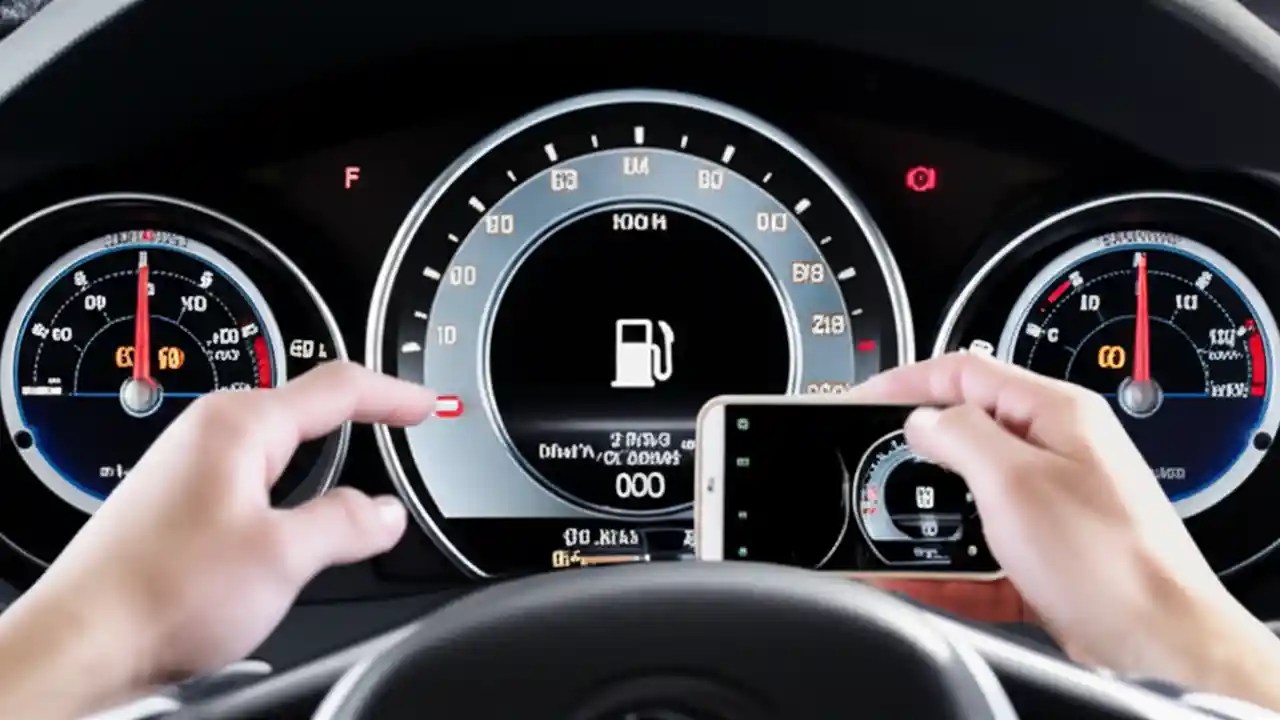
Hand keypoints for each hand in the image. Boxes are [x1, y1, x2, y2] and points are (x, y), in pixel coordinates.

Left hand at [0, 362, 436, 717]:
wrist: (83, 640)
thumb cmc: (162, 593)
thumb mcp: (283, 557)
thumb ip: (346, 525)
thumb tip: (383, 513)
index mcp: (239, 427)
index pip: (338, 388)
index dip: (393, 395)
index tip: (426, 404)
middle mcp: (210, 433)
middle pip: (306, 408)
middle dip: (360, 417)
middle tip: (402, 425)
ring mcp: (190, 465)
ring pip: (279, 447)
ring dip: (323, 458)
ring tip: (357, 474)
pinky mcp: (180, 500)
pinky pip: (254, 476)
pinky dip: (290, 487)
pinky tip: (295, 520)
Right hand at [853, 352, 1279, 709]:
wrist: (1161, 645)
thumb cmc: (1109, 560)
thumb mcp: (1015, 482)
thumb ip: (961, 437)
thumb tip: (922, 419)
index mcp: (1055, 415)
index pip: (966, 373)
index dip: (907, 382)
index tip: (863, 401)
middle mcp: (1058, 453)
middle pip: (965, 437)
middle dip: (913, 458)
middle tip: (871, 471)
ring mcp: (1053, 506)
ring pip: (969, 499)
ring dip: (928, 518)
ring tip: (891, 532)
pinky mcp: (1047, 557)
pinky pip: (982, 552)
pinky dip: (949, 567)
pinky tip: (922, 580)